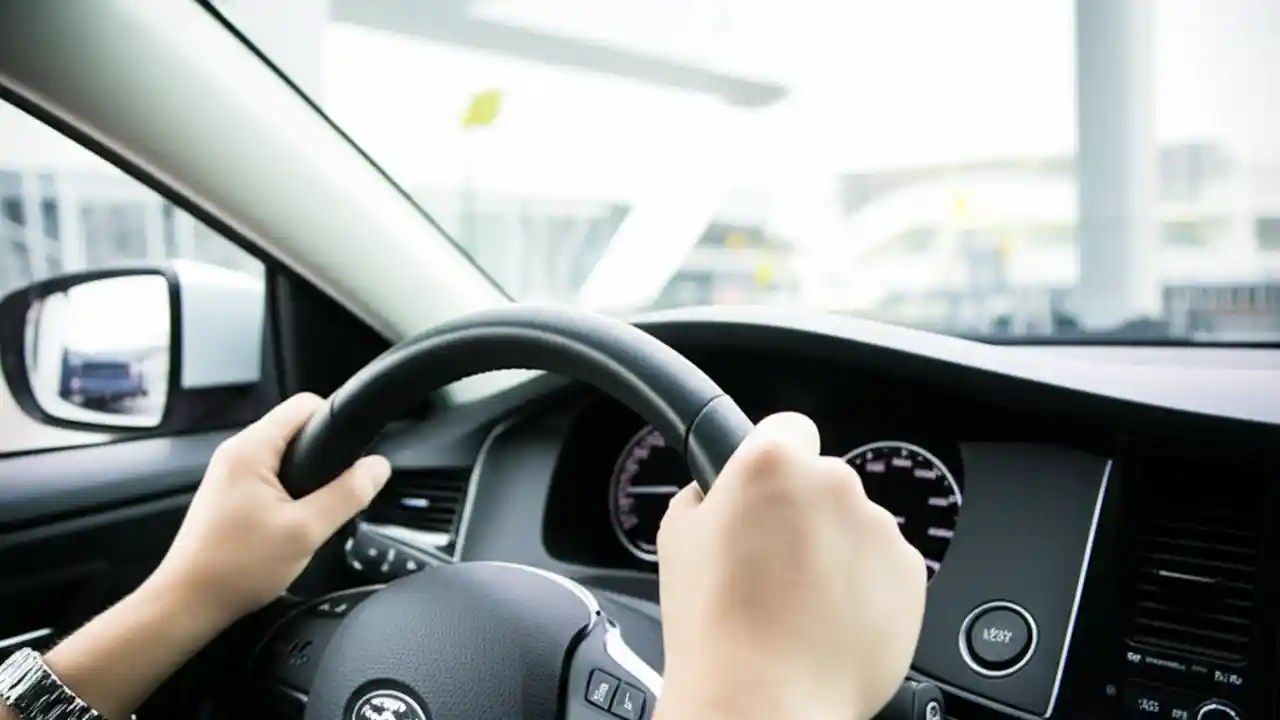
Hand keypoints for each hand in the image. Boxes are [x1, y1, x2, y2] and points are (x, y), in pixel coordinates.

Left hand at [152, 392, 390, 624]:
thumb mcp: (306, 531)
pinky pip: (271, 475)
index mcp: (250, 449)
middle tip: (336, 492)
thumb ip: (347, 494)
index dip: (336, 422)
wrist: (189, 602)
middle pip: (296, 429)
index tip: (354, 453)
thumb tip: (378, 467)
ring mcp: (230, 473)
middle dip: (324, 455)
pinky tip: (295, 521)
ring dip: (308, 476)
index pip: (305, 405)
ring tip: (315, 511)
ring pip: (285, 455)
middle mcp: (236, 453)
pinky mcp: (230, 493)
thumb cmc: (235, 568)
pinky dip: (290, 491)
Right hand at [655, 412, 926, 719]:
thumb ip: (707, 496)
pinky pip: (884, 565)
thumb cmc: (717, 628)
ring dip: (836, 550)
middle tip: (773, 563)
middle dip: (804, 512)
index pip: (787, 427)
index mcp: (773, 464)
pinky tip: (830, 620)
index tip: (767, 491)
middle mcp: (833, 484)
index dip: (773, 461)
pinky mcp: (910, 573)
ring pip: (855, 525)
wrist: (767, 699)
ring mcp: (878, 529)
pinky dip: (865, 586)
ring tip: (801, 603)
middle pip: (823, 481)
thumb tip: (718, 494)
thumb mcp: (678, 538)